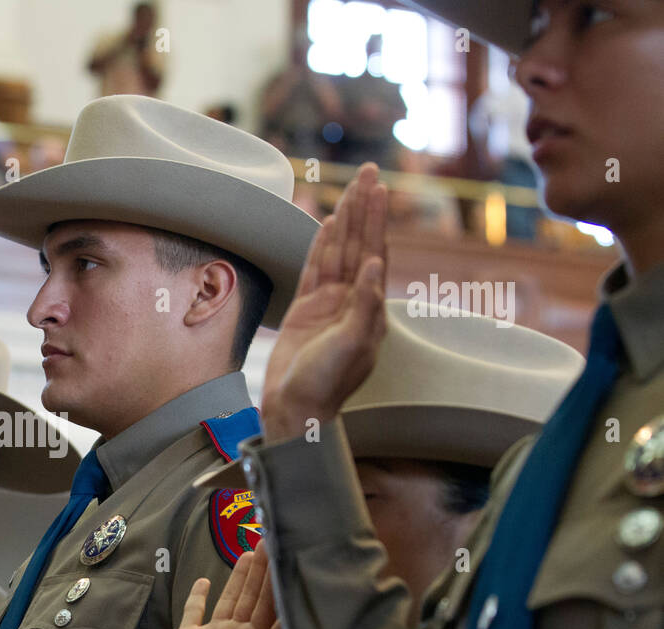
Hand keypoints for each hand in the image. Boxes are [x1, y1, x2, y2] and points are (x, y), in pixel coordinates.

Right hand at [153, 550, 284, 628]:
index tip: (281, 553)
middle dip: (260, 571)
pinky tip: (204, 581)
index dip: (274, 579)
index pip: (269, 604)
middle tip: (267, 541)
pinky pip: (195, 611)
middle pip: (252, 596)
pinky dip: (199, 596)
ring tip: (247, 553)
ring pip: (230, 599)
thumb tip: (292, 617)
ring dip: (238, 578)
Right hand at [261, 162, 388, 441]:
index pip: (375, 253)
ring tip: (352, 189)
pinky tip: (329, 224)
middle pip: (359, 244)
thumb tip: (376, 265)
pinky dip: (322, 245)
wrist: (295, 408)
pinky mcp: (305, 310)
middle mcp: (353, 301)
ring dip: (346, 220)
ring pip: (338, 252)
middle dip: (364, 209)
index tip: (379, 189)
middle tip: (369, 172)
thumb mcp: (353, 346)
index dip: (376, 220)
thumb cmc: (326, 384)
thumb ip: (366, 306)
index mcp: (369, 309)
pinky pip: (315, 268)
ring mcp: (328, 304)